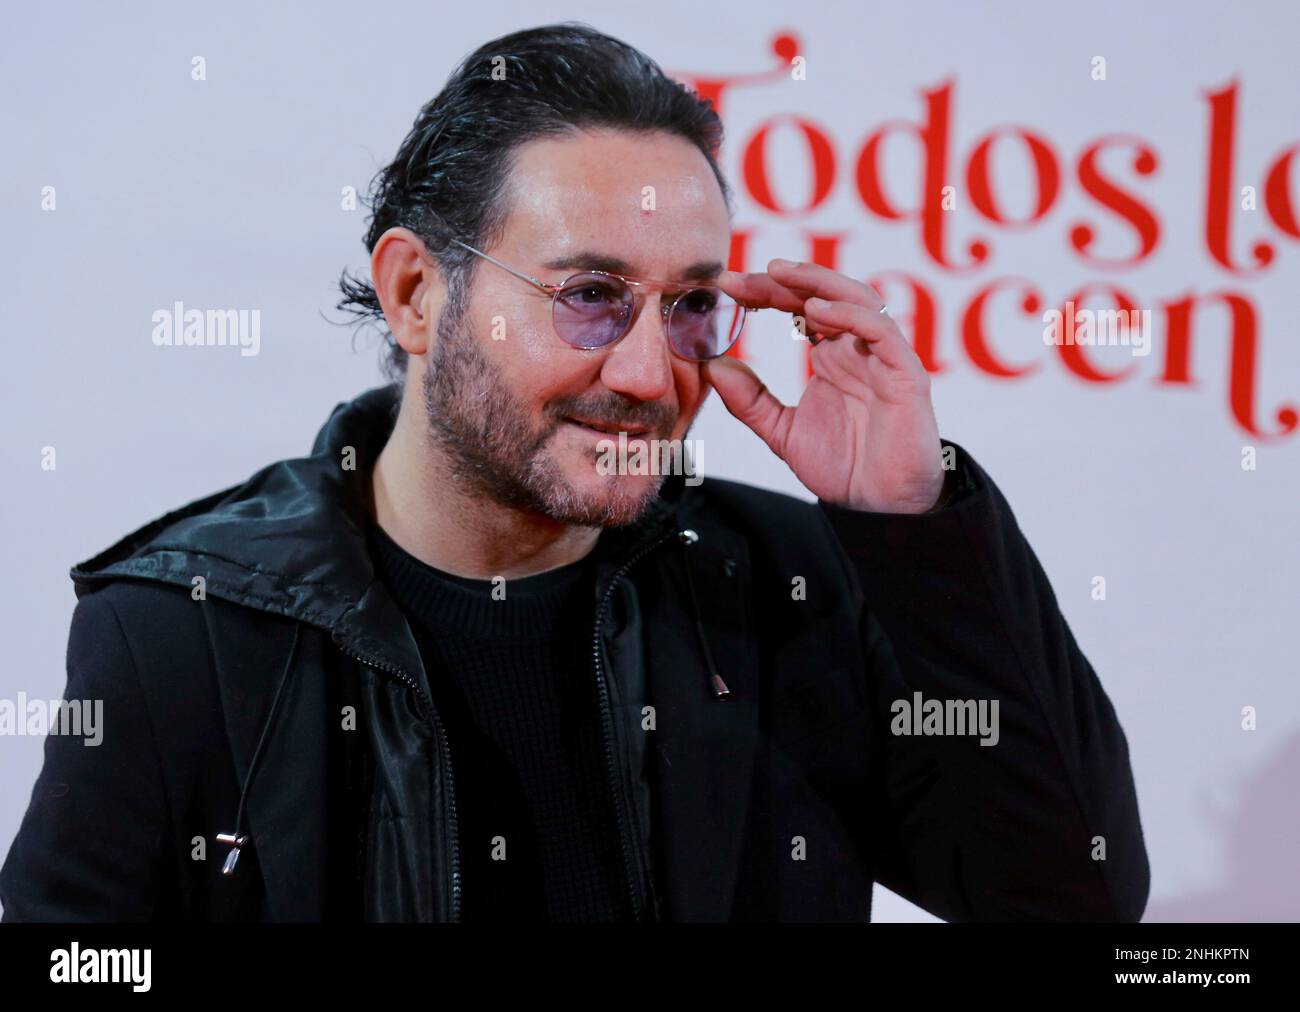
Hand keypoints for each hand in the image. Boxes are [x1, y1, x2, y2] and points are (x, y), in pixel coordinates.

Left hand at [704, 258, 943, 513]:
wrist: (879, 509)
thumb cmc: (844, 468)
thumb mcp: (782, 431)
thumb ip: (750, 401)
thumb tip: (713, 367)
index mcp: (833, 355)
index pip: (799, 306)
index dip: (764, 292)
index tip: (726, 286)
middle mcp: (859, 348)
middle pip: (825, 293)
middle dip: (783, 281)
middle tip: (741, 277)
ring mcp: (884, 358)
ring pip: (858, 299)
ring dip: (818, 282)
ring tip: (778, 276)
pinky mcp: (905, 374)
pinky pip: (881, 331)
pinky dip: (850, 315)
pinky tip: (816, 311)